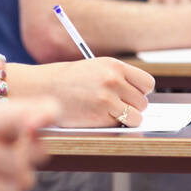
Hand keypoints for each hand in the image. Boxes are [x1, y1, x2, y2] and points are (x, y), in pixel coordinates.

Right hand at [27, 57, 155, 127]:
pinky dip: (111, 124)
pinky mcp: (100, 116)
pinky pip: (119, 125)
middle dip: (132, 106)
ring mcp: (107, 99)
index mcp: (114, 66)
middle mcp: (113, 80)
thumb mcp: (95, 68)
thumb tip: (141, 95)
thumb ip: (118, 77)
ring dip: (126, 118)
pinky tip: (96, 116)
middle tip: (116, 105)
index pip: (147, 83)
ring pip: (136, 116)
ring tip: (109, 113)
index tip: (133, 95)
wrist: (43, 88)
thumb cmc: (68, 79)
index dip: (141, 92)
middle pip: (143, 102)